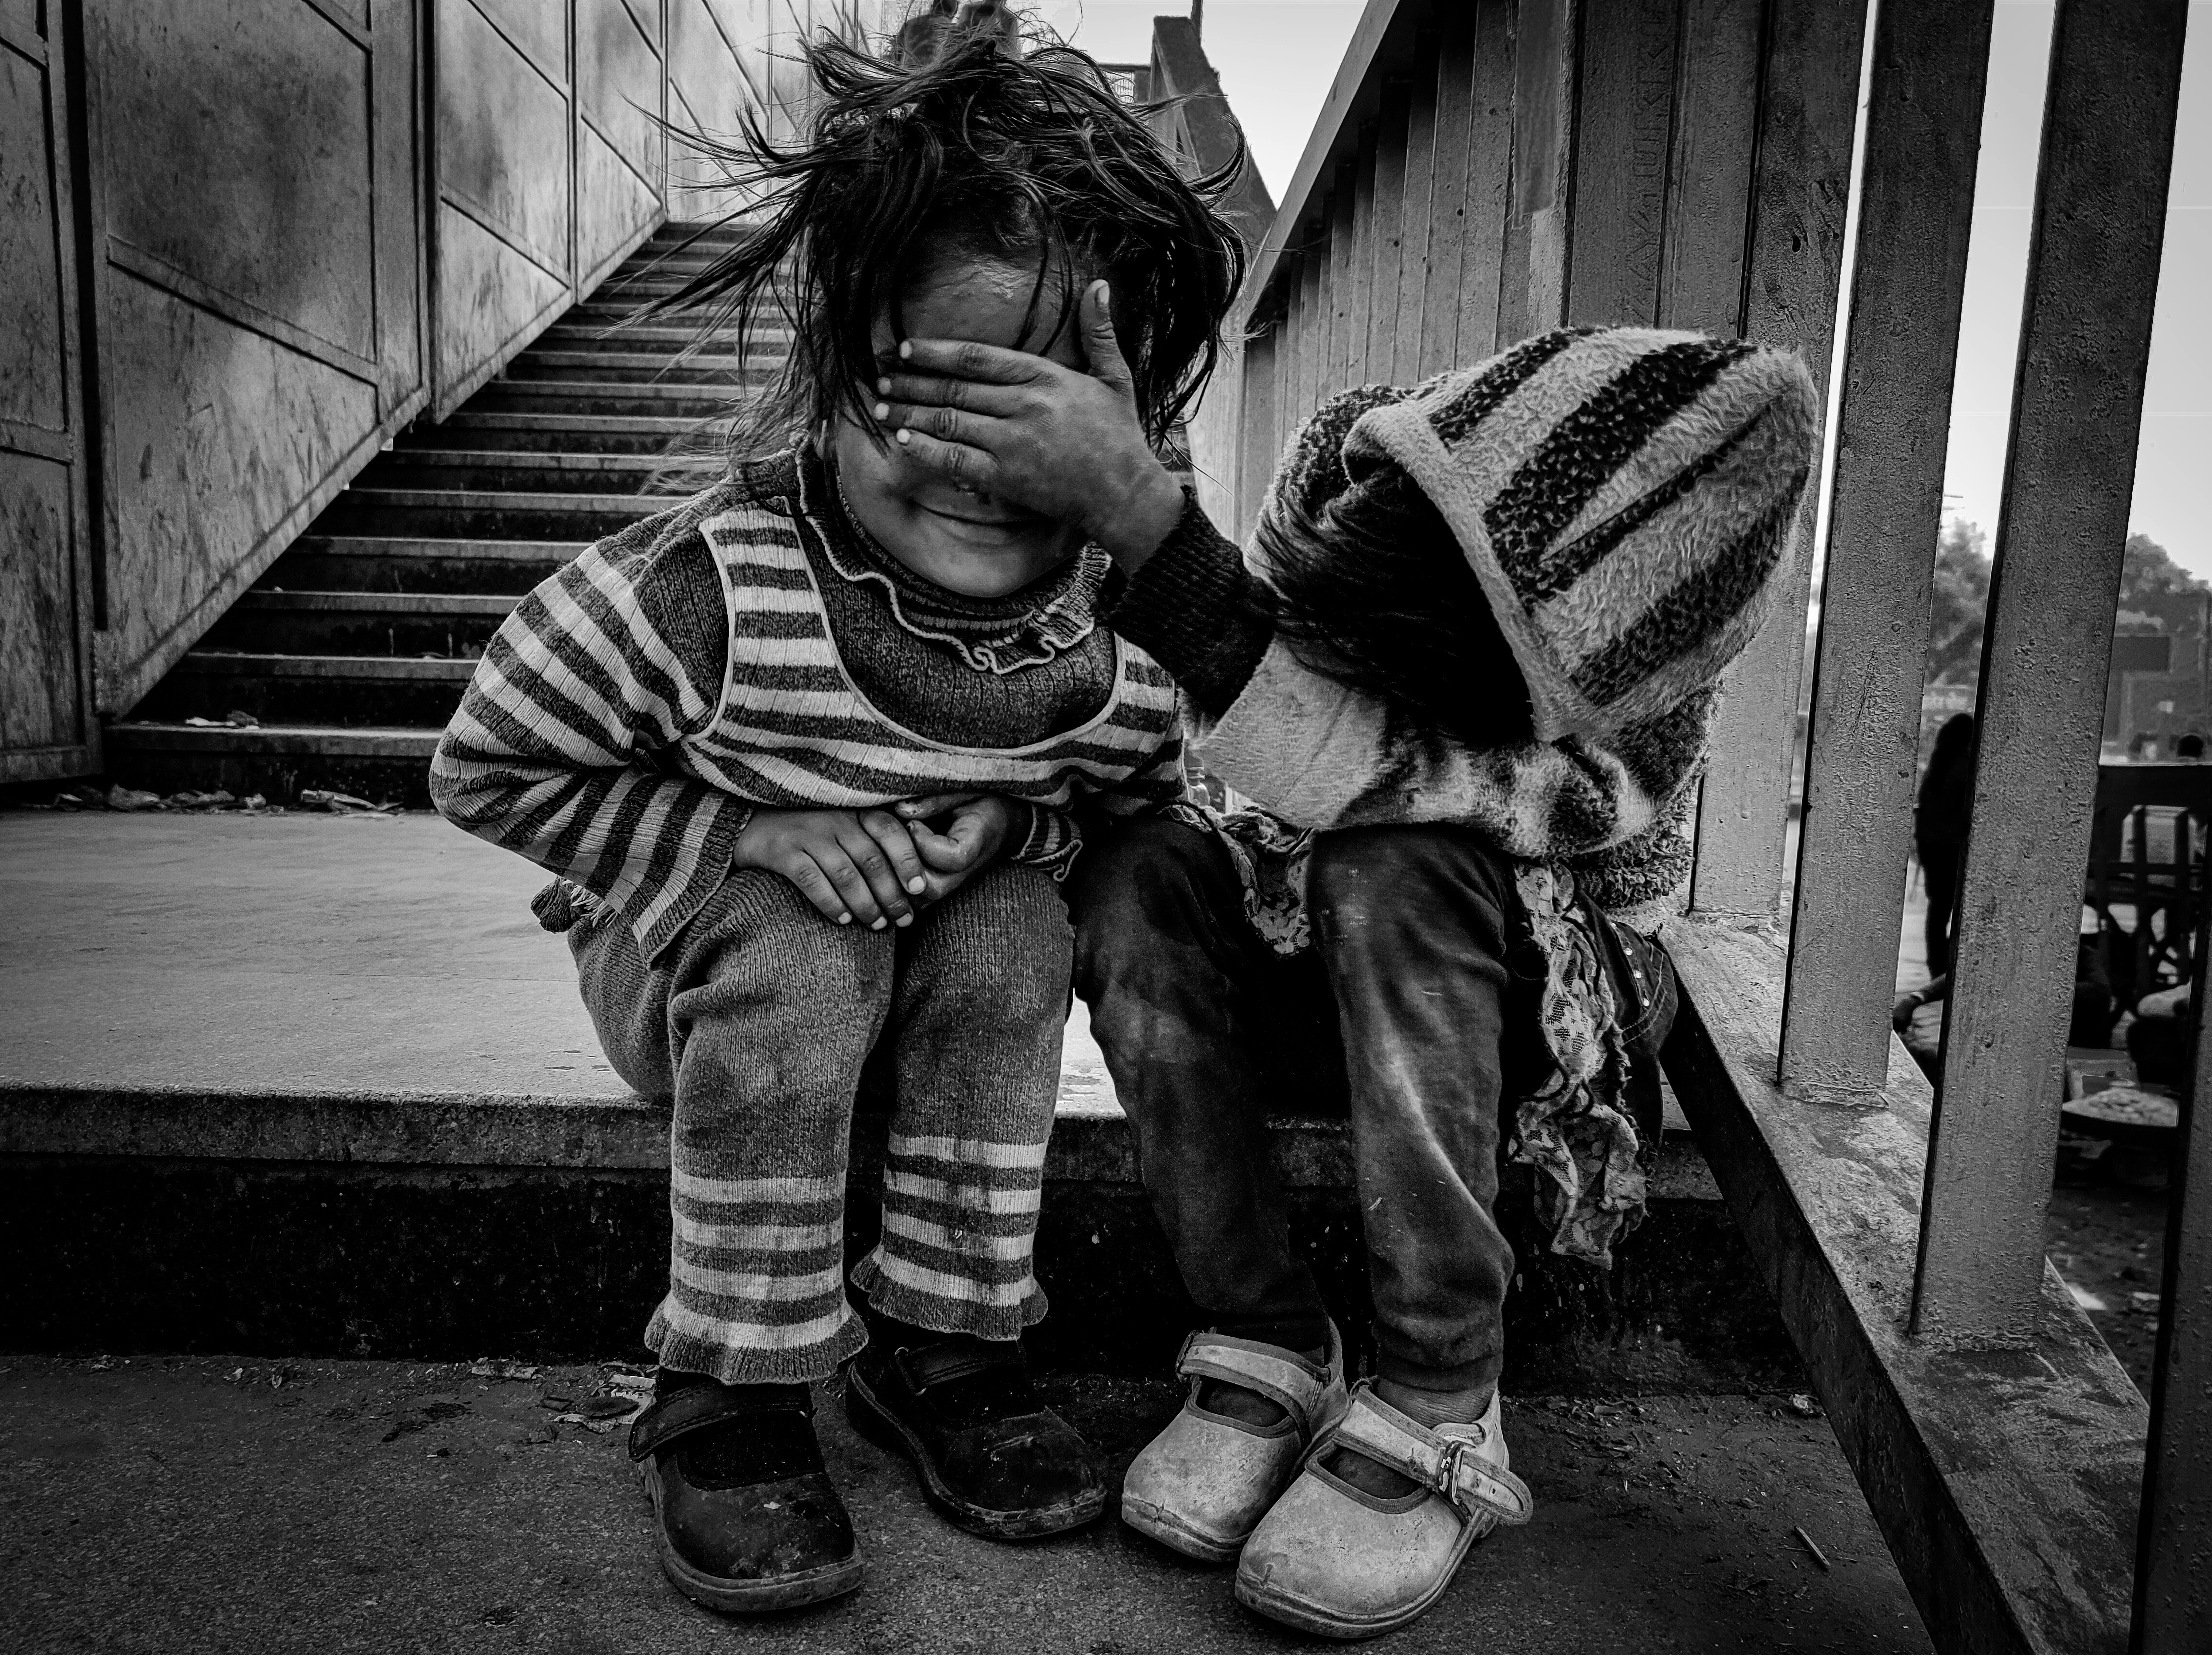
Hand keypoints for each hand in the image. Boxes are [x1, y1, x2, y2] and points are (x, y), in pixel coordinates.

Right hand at [732, 807, 928, 928]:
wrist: (747, 823)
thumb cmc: (808, 832)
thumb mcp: (841, 825)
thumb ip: (870, 842)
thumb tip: (908, 882)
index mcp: (853, 810)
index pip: (890, 831)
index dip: (908, 861)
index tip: (921, 891)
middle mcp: (833, 818)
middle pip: (872, 859)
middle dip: (892, 894)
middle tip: (904, 920)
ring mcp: (806, 832)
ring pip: (845, 873)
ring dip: (865, 903)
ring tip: (876, 924)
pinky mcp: (781, 850)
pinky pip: (812, 880)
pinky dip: (831, 903)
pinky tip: (843, 920)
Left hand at [869, 280, 1186, 568]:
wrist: (1126, 494)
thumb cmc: (1120, 437)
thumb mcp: (1116, 377)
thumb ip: (1099, 332)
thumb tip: (1100, 286)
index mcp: (1045, 377)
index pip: (977, 356)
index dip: (936, 351)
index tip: (906, 349)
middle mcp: (1024, 405)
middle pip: (954, 386)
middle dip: (911, 381)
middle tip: (880, 376)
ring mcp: (1012, 441)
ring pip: (948, 419)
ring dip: (909, 412)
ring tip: (880, 407)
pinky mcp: (1006, 477)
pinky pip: (954, 459)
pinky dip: (926, 449)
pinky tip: (902, 440)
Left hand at [899, 795, 1023, 905]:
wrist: (1004, 825)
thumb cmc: (983, 803)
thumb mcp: (963, 792)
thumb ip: (935, 801)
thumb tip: (900, 809)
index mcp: (977, 844)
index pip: (951, 858)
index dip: (924, 842)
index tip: (912, 822)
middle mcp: (966, 872)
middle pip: (932, 888)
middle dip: (905, 865)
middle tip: (898, 841)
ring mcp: (954, 885)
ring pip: (920, 900)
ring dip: (899, 877)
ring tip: (895, 850)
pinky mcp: (942, 889)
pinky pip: (916, 898)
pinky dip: (900, 884)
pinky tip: (895, 860)